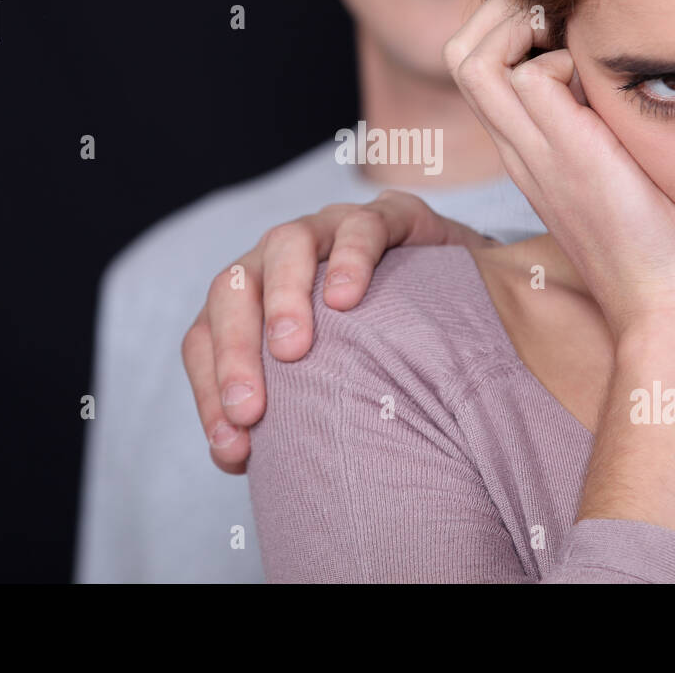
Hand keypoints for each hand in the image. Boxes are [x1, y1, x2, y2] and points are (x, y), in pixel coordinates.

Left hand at [182, 191, 495, 472]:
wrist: (469, 299)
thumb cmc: (385, 349)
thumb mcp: (332, 381)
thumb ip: (286, 411)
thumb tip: (235, 457)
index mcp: (254, 299)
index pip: (205, 335)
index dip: (209, 388)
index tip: (233, 447)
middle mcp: (281, 259)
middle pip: (232, 288)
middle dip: (233, 349)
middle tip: (250, 410)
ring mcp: (332, 229)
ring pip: (286, 243)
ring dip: (283, 297)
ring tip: (291, 351)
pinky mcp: (392, 217)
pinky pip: (364, 226)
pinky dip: (349, 258)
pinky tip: (346, 299)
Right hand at [445, 0, 674, 555]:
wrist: (665, 306)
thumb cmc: (660, 241)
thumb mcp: (619, 168)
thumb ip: (605, 124)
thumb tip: (626, 68)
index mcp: (527, 150)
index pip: (478, 64)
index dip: (507, 25)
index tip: (564, 18)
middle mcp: (519, 147)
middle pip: (460, 52)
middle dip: (502, 8)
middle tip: (562, 5)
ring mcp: (536, 152)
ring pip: (474, 57)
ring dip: (521, 23)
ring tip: (579, 32)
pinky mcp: (570, 156)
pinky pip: (532, 76)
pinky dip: (566, 58)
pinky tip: (612, 81)